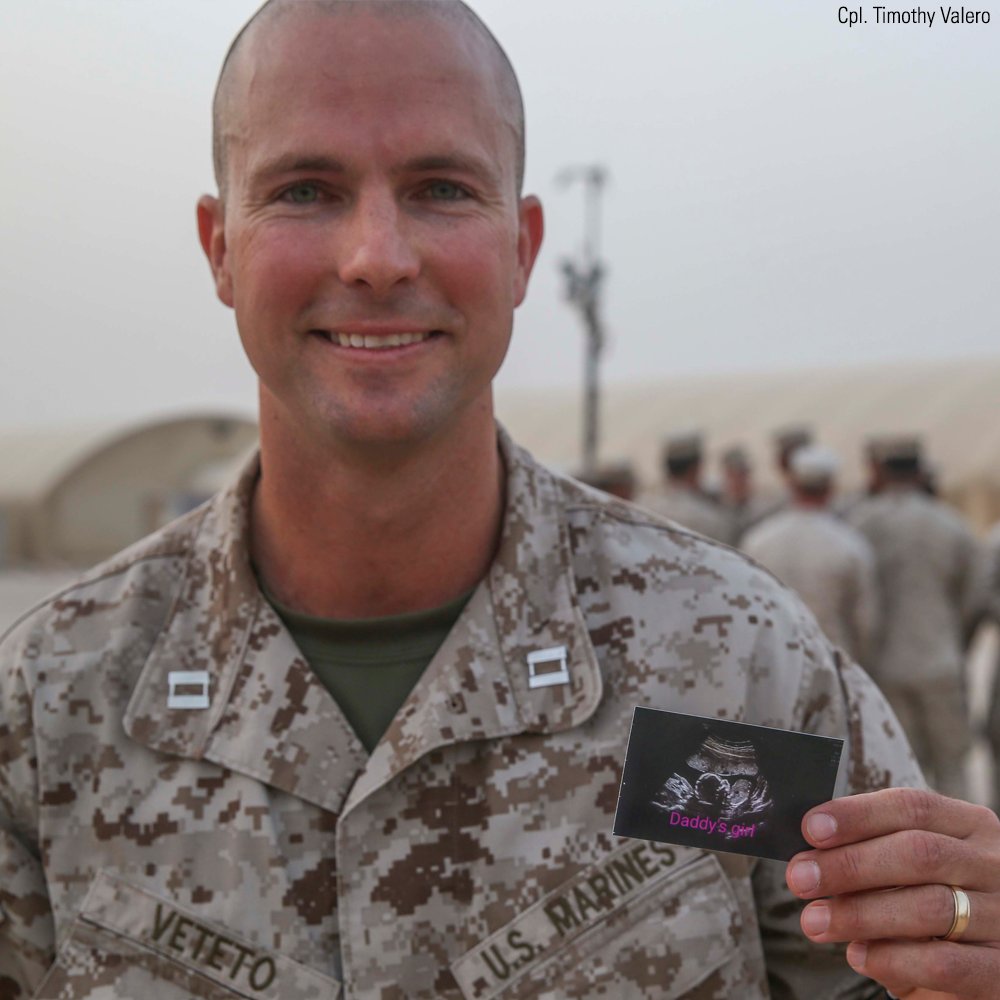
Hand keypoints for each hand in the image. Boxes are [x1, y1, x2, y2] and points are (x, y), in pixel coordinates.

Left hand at [784, 788, 999, 998]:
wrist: (973, 964)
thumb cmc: (925, 901)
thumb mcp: (907, 867)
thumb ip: (871, 851)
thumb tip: (810, 853)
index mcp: (969, 826)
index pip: (912, 807)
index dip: (857, 815)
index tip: (810, 830)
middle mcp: (993, 864)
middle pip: (918, 853)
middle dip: (850, 865)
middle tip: (800, 880)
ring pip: (929, 907)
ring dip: (861, 914)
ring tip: (816, 922)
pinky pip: (946, 963)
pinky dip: (894, 959)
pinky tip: (859, 956)